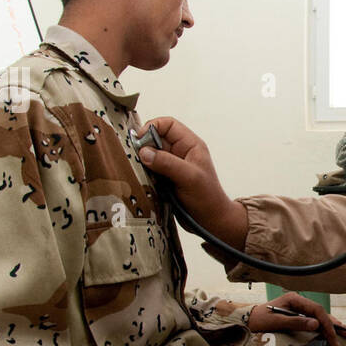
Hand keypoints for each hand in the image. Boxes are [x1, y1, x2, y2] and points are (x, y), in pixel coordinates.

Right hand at [137, 117, 247, 246]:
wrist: (210, 221)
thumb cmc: (207, 198)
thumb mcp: (189, 178)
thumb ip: (167, 163)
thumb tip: (144, 152)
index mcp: (190, 145)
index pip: (168, 124)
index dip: (152, 127)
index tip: (139, 141)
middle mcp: (179, 152)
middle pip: (155, 138)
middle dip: (143, 145)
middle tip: (134, 157)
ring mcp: (171, 165)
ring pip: (149, 154)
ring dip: (141, 160)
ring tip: (136, 169)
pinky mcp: (164, 178)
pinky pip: (148, 169)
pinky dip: (142, 172)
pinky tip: (140, 179)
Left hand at [246, 292, 345, 345]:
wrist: (245, 322)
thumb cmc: (258, 321)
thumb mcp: (275, 322)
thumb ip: (295, 322)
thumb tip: (317, 324)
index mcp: (294, 299)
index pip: (316, 309)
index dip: (326, 322)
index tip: (332, 335)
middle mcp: (298, 302)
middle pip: (320, 312)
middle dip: (333, 323)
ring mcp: (298, 309)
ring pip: (319, 317)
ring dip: (331, 326)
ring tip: (344, 333)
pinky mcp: (297, 317)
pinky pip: (313, 322)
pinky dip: (323, 328)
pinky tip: (331, 333)